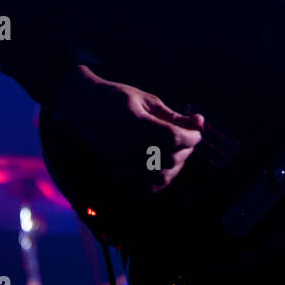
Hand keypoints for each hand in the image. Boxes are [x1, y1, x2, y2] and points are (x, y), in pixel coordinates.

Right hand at [47, 65, 203, 193]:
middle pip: (170, 157)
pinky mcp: (120, 172)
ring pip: (162, 176)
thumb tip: (200, 123)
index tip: (197, 129)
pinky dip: (163, 179)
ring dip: (177, 164)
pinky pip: (148, 187)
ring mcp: (123, 163)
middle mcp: (128, 148)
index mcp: (135, 124)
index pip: (173, 138)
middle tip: (189, 135)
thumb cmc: (116, 98)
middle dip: (187, 148)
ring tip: (178, 148)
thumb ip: (173, 115)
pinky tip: (165, 164)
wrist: (84, 108)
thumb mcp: (147, 100)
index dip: (191, 136)